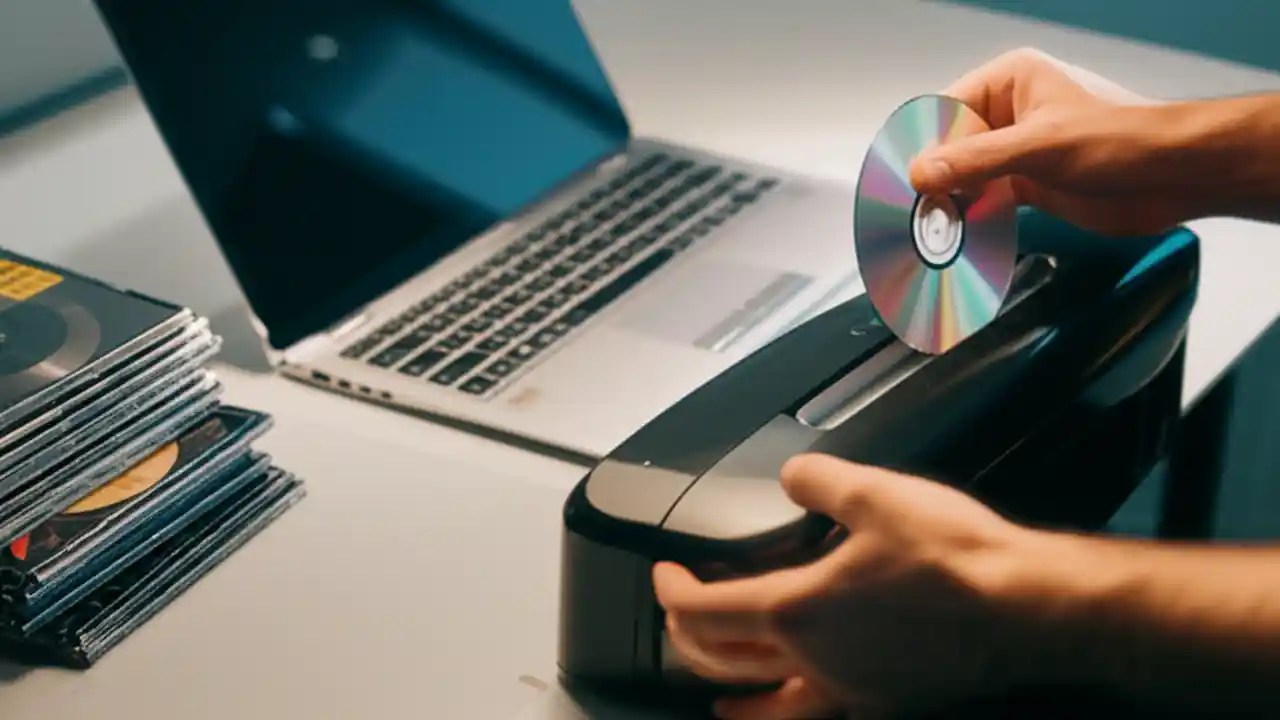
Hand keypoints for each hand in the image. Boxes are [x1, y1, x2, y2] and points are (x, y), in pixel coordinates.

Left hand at [653, 454, 1035, 718]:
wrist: (1025, 609)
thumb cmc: (955, 560)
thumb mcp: (874, 493)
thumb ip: (817, 480)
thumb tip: (795, 478)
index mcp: (798, 610)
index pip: (704, 611)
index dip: (671, 592)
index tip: (665, 576)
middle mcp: (816, 661)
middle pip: (724, 662)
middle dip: (689, 638)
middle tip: (681, 618)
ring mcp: (852, 690)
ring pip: (773, 711)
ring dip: (738, 703)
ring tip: (723, 703)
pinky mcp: (889, 703)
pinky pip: (828, 716)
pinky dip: (801, 713)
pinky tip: (812, 701)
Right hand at [908, 47, 1196, 235]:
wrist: (1174, 177)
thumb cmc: (1125, 141)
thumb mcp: (1041, 147)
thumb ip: (977, 160)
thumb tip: (923, 172)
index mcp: (1010, 82)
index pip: (944, 108)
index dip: (923, 144)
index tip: (905, 178)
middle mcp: (1009, 113)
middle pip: (949, 144)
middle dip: (933, 177)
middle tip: (915, 208)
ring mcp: (1018, 149)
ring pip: (964, 174)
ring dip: (949, 200)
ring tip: (931, 225)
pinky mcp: (1028, 183)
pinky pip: (985, 198)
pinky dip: (970, 216)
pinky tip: (959, 232)